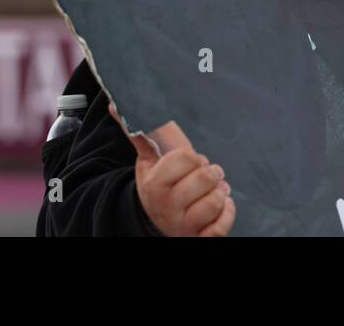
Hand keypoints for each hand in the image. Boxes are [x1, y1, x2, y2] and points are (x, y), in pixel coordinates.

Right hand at [108, 103, 234, 236]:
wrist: (156, 221)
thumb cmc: (157, 185)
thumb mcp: (147, 161)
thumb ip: (139, 133)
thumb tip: (116, 104)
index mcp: (155, 184)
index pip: (185, 158)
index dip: (193, 156)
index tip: (191, 160)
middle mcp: (168, 207)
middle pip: (204, 178)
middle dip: (211, 171)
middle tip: (206, 172)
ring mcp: (183, 226)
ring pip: (215, 202)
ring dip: (221, 192)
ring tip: (215, 189)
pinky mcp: (198, 239)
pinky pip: (221, 227)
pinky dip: (227, 213)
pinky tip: (222, 204)